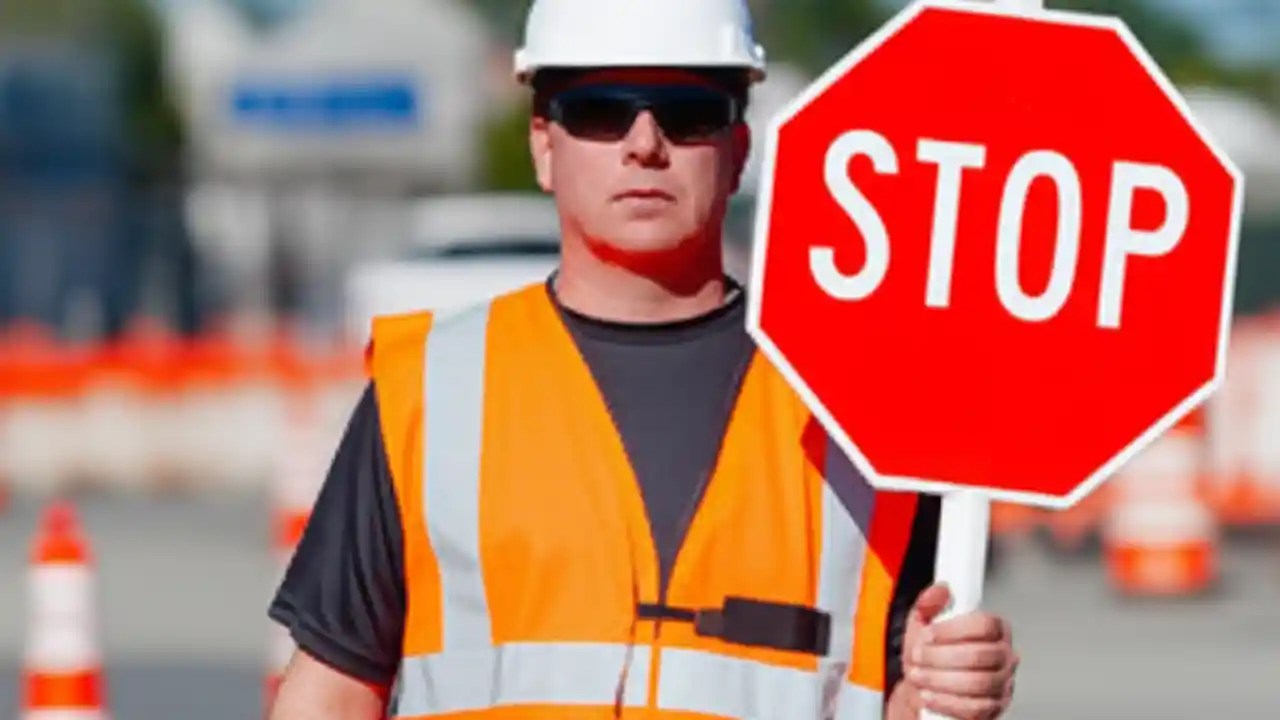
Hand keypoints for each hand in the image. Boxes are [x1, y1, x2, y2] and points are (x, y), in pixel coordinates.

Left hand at [899, 584, 1017, 719]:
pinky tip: (929, 694)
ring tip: (919, 675)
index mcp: (994, 629)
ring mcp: (1002, 683)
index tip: (928, 634)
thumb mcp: (922, 622)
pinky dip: (946, 701)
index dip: (954, 629)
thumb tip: (940, 590)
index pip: (986, 625)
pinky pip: (975, 708)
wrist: (924, 688)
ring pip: (978, 683)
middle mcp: (1004, 655)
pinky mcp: (994, 708)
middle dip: (940, 657)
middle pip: (980, 655)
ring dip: (940, 680)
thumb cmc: (930, 655)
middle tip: (918, 656)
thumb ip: (928, 603)